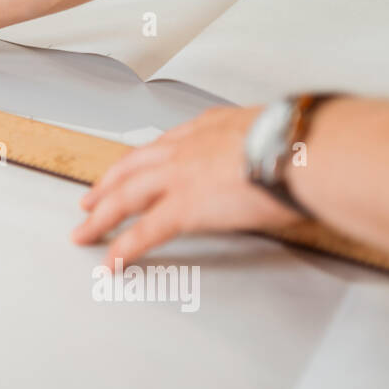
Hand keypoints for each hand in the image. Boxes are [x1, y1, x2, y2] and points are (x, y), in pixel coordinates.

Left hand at [72, 106, 302, 266]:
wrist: (300, 148)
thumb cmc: (304, 142)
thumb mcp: (279, 134)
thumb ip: (268, 149)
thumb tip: (285, 162)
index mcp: (209, 127)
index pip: (164, 144)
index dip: (142, 159)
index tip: (131, 168)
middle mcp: (186, 148)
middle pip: (132, 168)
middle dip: (107, 185)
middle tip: (89, 199)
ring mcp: (179, 177)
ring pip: (125, 197)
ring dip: (101, 217)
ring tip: (84, 233)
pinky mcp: (182, 207)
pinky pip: (143, 232)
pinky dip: (122, 249)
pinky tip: (111, 261)